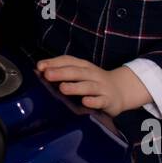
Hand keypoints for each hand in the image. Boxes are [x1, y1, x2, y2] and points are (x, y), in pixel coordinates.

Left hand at [35, 57, 151, 115]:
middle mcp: (92, 74)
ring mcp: (101, 87)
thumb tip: (39, 71)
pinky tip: (85, 102)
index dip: (54, 62)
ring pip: (88, 86)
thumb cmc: (93, 82)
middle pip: (76, 72)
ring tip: (63, 88)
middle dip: (62, 73)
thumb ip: (62, 72)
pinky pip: (101, 101)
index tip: (40, 67)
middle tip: (48, 75)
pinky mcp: (108, 100)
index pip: (69, 60)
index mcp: (83, 66)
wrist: (122, 90)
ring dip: (75, 87)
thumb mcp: (80, 73)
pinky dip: (93, 101)